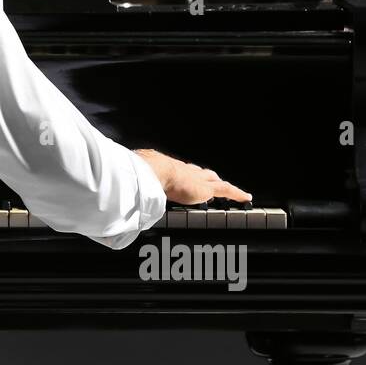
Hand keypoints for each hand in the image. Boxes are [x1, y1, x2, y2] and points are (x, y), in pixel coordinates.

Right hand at [133, 150, 250, 204]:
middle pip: (198, 172)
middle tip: (209, 180)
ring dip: (219, 184)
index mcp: (165, 167)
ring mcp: (196, 178)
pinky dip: (236, 193)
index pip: (179, 171)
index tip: (185, 177)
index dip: (184, 174)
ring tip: (227, 188)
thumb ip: (132, 189)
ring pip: (213, 180)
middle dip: (204, 176)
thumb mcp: (134, 181)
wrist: (151, 172)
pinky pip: (226, 190)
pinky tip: (245, 197)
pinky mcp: (206, 188)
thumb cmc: (139, 176)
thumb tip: (119, 197)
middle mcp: (183, 170)